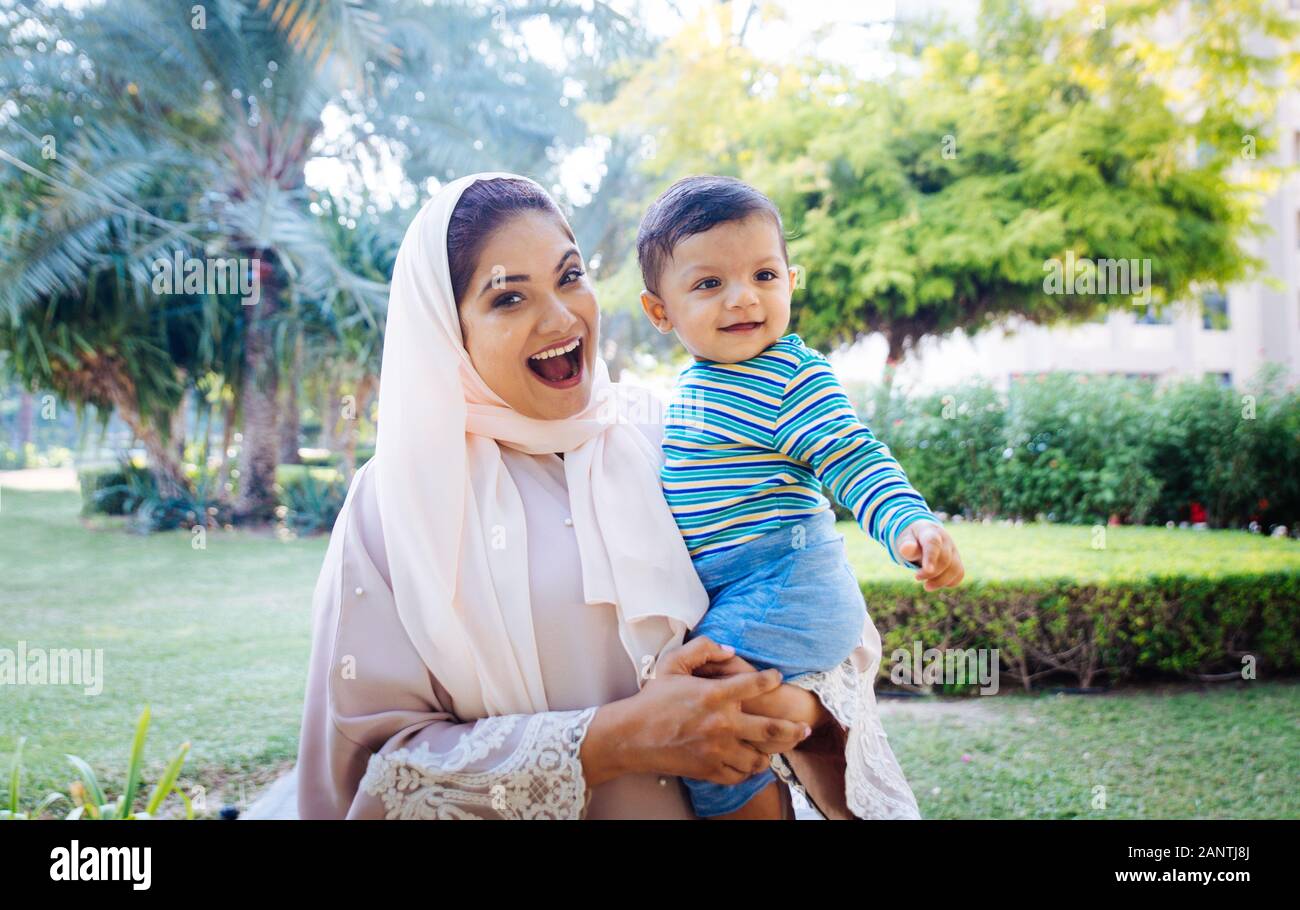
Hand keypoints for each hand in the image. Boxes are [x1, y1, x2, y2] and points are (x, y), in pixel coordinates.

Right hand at [612, 637, 808, 785]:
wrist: (631, 737)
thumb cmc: (652, 699)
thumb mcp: (672, 664)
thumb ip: (703, 649)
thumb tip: (730, 650)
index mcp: (715, 695)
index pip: (757, 684)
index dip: (772, 679)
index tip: (777, 678)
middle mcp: (722, 723)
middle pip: (772, 729)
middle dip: (793, 730)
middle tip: (804, 729)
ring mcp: (717, 750)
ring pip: (758, 757)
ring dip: (770, 753)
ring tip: (776, 750)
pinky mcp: (709, 769)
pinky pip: (739, 774)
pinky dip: (747, 769)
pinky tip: (749, 762)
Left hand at [895, 520, 964, 590]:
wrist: (920, 535)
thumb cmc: (911, 539)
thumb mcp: (905, 540)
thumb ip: (906, 546)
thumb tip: (905, 549)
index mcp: (930, 532)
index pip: (933, 543)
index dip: (931, 557)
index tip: (927, 570)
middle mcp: (945, 540)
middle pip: (945, 559)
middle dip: (931, 573)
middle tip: (917, 577)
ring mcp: (953, 550)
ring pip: (955, 568)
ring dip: (941, 581)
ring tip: (927, 586)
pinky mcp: (957, 560)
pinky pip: (959, 573)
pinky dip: (949, 582)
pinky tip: (936, 583)